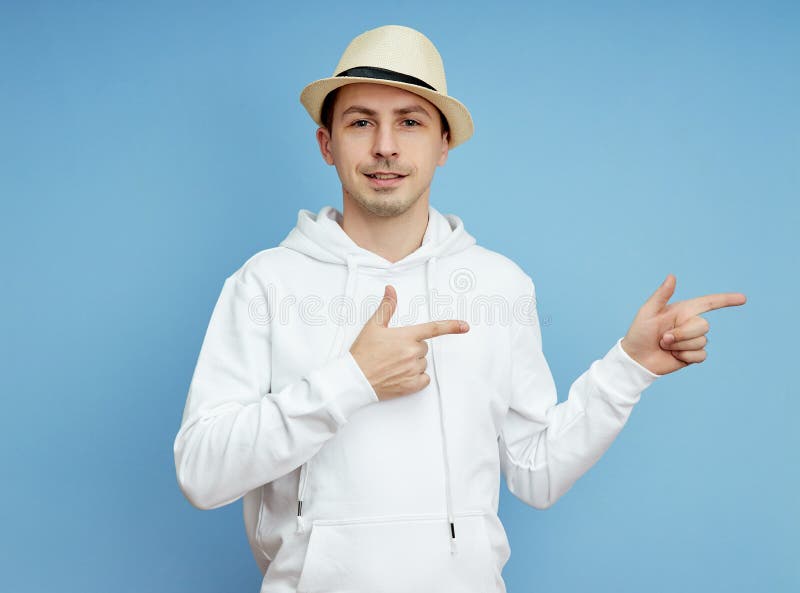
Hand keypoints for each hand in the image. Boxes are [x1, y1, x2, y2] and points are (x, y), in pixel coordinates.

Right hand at [350, 284, 469, 400]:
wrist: (354, 379)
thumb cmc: (362, 353)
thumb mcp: (373, 326)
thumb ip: (386, 307)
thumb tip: (391, 290)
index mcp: (406, 336)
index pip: (434, 329)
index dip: (451, 326)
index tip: (464, 326)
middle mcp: (412, 353)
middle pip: (423, 348)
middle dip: (411, 348)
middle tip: (393, 352)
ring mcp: (413, 370)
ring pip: (422, 363)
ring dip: (412, 363)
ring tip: (393, 365)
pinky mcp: (412, 385)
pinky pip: (424, 379)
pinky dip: (416, 378)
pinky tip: (401, 375)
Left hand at [620, 274, 745, 375]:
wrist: (636, 359)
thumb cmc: (638, 333)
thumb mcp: (647, 312)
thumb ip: (661, 295)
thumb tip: (672, 276)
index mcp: (682, 310)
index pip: (709, 303)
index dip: (726, 300)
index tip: (743, 299)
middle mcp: (690, 324)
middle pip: (704, 326)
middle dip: (683, 333)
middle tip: (663, 338)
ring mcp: (692, 340)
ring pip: (702, 341)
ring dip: (680, 346)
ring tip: (664, 346)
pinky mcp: (692, 355)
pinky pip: (701, 355)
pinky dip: (685, 356)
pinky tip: (674, 356)